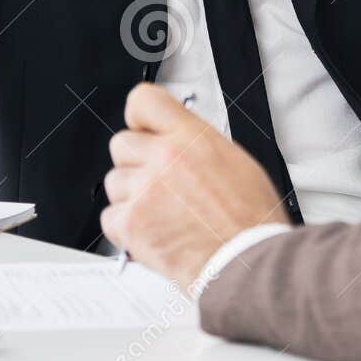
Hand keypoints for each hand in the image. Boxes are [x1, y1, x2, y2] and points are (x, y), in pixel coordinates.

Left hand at [101, 82, 290, 290]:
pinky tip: (152, 231)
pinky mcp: (131, 223)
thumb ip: (196, 145)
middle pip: (121, 144)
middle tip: (157, 182)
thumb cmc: (250, 220)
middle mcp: (164, 158)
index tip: (142, 128)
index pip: (143, 101)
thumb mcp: (234, 161)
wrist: (246, 260)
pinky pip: (109, 217)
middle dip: (135, 162)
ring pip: (113, 182)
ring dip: (131, 197)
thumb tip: (178, 140)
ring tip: (162, 213)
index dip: (139, 117)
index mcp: (192, 137)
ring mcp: (145, 190)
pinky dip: (126, 228)